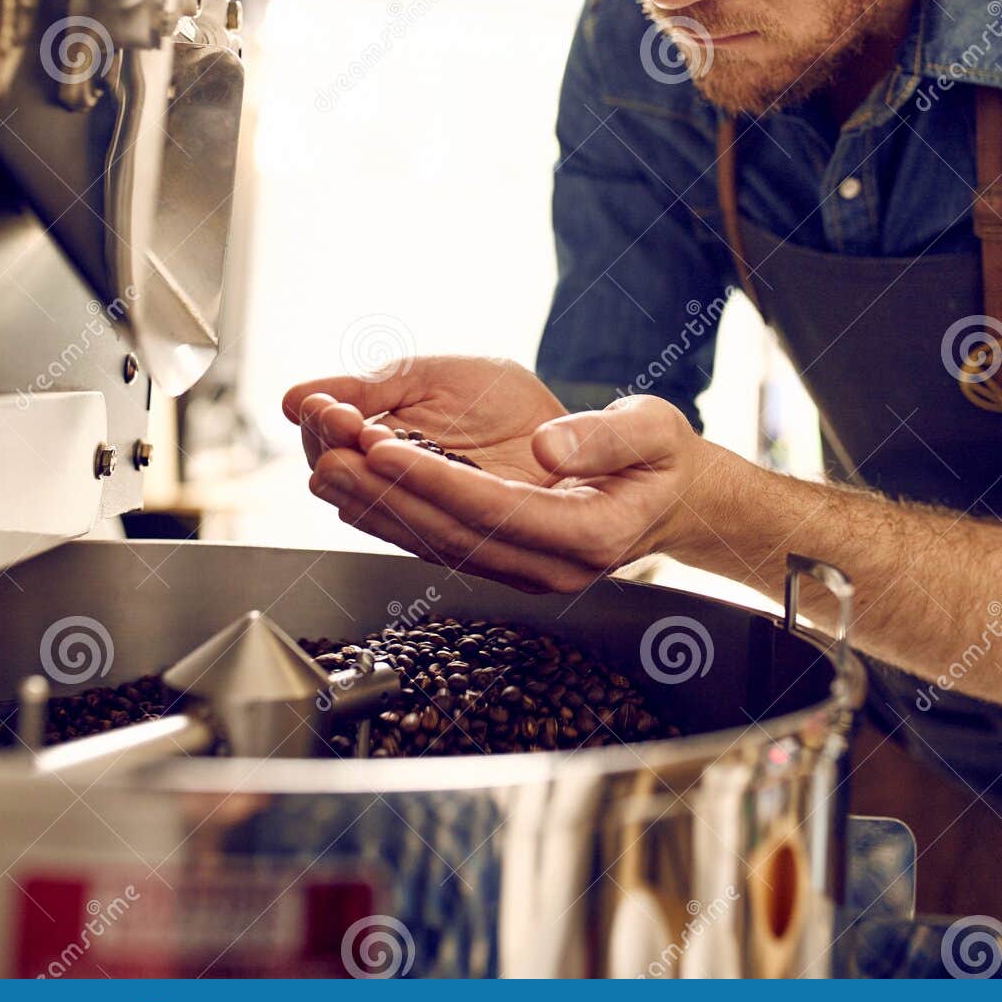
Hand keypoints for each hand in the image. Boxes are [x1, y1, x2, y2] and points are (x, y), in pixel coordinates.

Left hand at [287, 362, 741, 591]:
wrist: (673, 500)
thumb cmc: (663, 461)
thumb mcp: (653, 432)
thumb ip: (604, 439)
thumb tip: (549, 448)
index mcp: (588, 533)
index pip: (496, 510)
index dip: (436, 480)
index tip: (387, 448)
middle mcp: (550, 565)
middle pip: (454, 532)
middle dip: (388, 494)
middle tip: (332, 455)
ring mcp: (525, 570)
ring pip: (438, 542)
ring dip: (380, 507)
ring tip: (328, 466)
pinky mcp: (505, 560)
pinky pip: (442, 541)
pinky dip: (396, 514)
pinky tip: (359, 488)